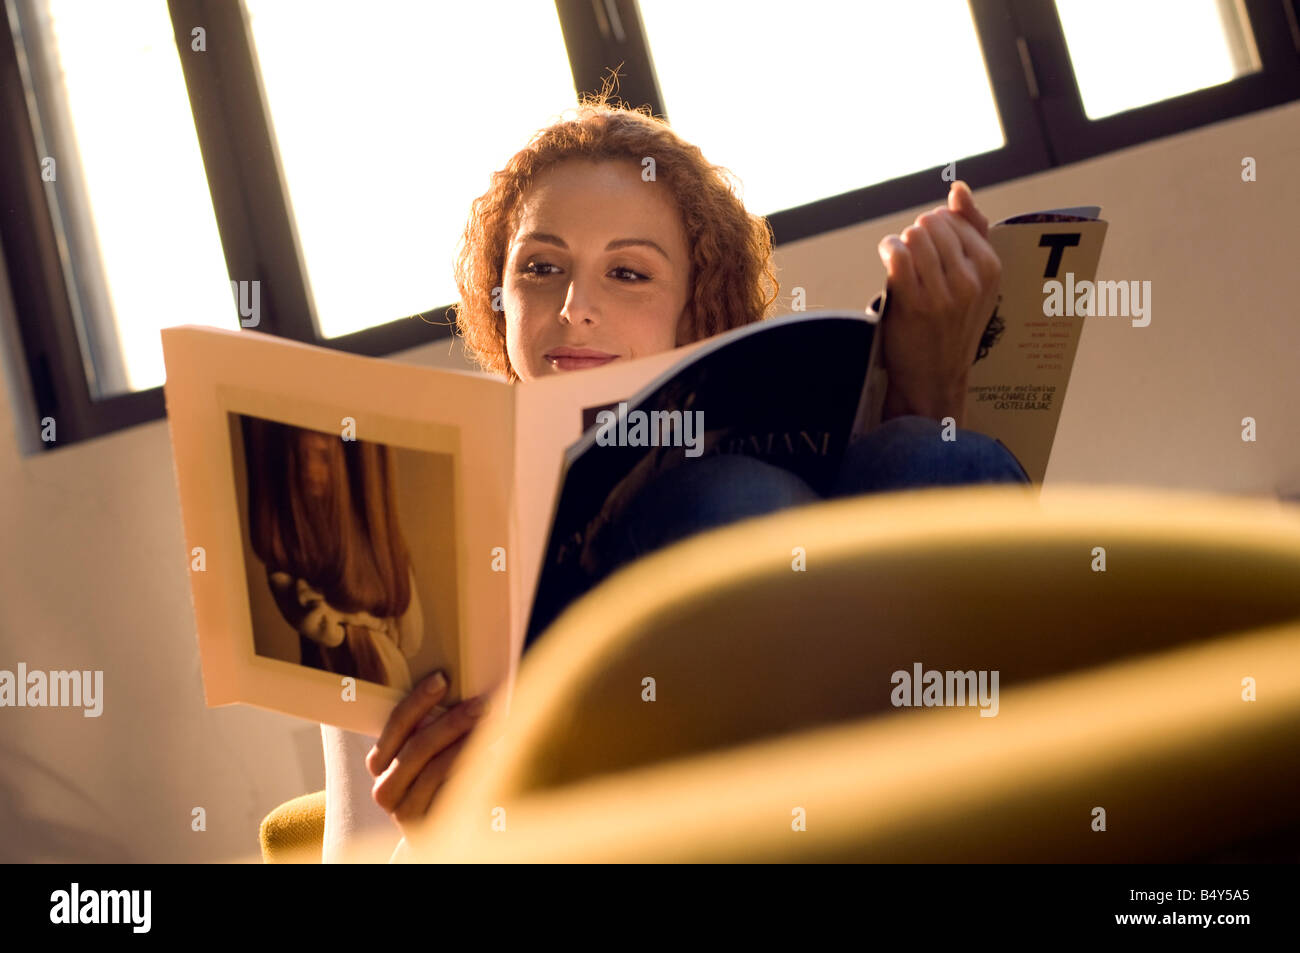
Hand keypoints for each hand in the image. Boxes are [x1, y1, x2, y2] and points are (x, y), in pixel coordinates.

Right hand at [366, 669, 487, 839]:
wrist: (437, 831)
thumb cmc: (433, 781)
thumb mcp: (424, 755)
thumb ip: (430, 728)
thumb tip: (461, 690)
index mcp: (380, 761)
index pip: (396, 723)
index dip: (418, 700)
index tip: (442, 679)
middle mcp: (385, 787)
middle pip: (418, 746)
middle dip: (452, 721)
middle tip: (480, 704)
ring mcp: (403, 810)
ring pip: (436, 769)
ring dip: (466, 744)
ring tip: (492, 727)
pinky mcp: (426, 826)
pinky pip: (452, 792)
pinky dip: (473, 770)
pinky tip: (491, 755)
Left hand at [877, 180, 1000, 426]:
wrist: (936, 375)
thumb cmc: (952, 321)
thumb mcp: (974, 278)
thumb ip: (971, 229)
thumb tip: (958, 187)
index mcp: (991, 269)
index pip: (955, 220)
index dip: (935, 228)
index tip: (929, 247)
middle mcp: (971, 280)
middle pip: (932, 225)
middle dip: (917, 234)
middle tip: (914, 257)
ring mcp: (944, 294)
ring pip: (914, 237)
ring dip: (900, 242)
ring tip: (899, 257)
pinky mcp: (915, 304)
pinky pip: (897, 254)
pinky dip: (888, 249)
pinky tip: (889, 257)